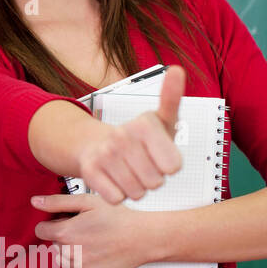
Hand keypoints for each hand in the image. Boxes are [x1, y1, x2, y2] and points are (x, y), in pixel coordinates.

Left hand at [32, 192, 151, 267]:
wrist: (143, 238)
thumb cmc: (117, 217)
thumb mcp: (87, 201)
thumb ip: (57, 202)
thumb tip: (34, 202)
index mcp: (65, 233)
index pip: (41, 230)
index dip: (53, 224)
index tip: (67, 222)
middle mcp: (69, 253)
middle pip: (52, 245)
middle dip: (63, 238)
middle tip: (85, 231)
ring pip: (61, 260)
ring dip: (69, 253)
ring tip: (90, 244)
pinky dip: (78, 267)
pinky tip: (93, 256)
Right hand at [76, 65, 183, 203]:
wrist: (95, 145)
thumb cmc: (139, 138)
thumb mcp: (161, 119)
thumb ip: (172, 97)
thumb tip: (177, 68)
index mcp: (144, 123)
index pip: (173, 167)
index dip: (168, 167)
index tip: (158, 155)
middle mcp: (122, 135)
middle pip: (156, 182)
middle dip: (152, 179)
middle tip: (142, 165)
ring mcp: (104, 154)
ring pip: (138, 193)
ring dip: (135, 188)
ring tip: (128, 172)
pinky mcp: (89, 171)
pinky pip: (117, 198)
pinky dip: (118, 195)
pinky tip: (114, 181)